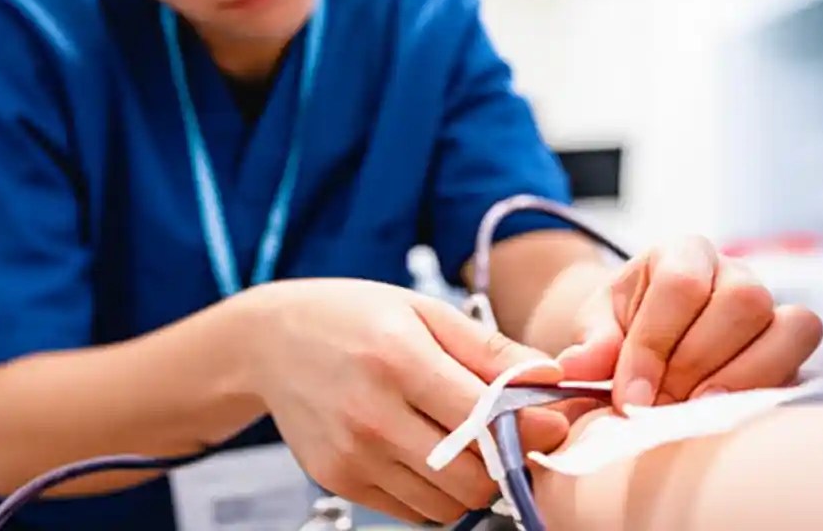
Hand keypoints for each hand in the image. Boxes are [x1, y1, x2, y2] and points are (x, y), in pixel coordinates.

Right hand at [246, 279, 567, 524]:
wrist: (269, 342)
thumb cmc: (352, 317)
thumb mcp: (424, 311)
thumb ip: (491, 349)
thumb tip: (553, 378)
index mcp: (400, 360)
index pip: (487, 419)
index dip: (531, 428)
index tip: (548, 423)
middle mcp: (372, 413)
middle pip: (473, 475)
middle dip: (505, 463)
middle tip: (508, 438)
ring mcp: (353, 454)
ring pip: (447, 504)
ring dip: (472, 483)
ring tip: (465, 445)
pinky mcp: (338, 481)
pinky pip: (412, 511)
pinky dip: (434, 494)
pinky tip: (426, 455)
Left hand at [537, 236, 822, 408]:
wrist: (645, 336)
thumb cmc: (622, 326)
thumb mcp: (595, 326)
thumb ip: (589, 343)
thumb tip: (575, 367)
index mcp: (683, 251)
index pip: (682, 285)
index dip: (655, 345)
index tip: (629, 397)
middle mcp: (734, 271)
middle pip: (742, 302)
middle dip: (696, 365)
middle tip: (660, 406)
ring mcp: (770, 306)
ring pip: (787, 329)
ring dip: (738, 380)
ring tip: (692, 412)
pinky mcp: (788, 348)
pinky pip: (802, 363)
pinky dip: (763, 393)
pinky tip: (722, 415)